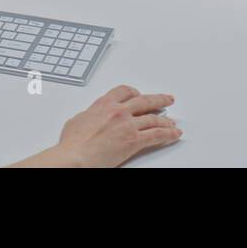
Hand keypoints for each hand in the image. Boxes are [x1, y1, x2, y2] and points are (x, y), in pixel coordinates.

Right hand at [13, 85, 180, 166]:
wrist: (75, 157)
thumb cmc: (73, 144)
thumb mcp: (77, 121)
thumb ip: (89, 115)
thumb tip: (89, 118)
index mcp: (104, 104)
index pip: (125, 91)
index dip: (135, 92)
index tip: (140, 94)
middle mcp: (119, 111)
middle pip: (145, 101)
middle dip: (158, 100)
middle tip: (167, 100)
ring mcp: (128, 124)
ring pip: (154, 118)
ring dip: (166, 120)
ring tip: (172, 122)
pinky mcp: (134, 140)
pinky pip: (157, 134)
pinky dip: (169, 134)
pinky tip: (174, 134)